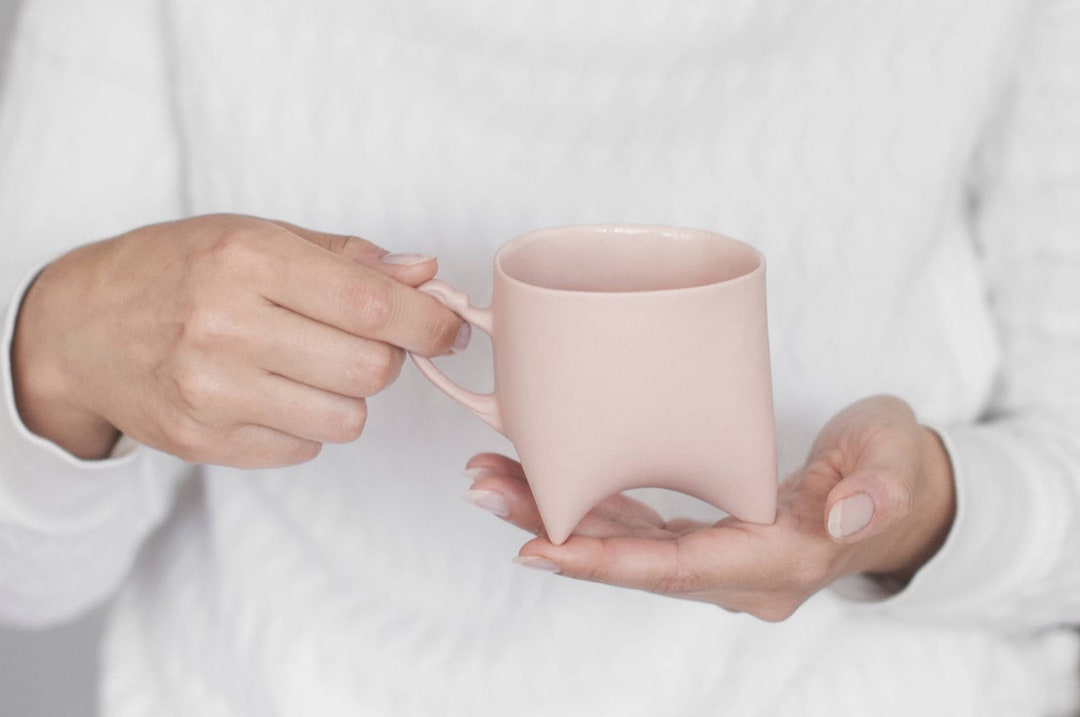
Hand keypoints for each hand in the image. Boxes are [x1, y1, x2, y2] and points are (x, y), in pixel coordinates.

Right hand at [12, 214, 465, 464]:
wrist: (79, 330)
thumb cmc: (175, 271)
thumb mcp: (255, 237)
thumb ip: (347, 257)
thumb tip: (424, 275)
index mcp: (248, 262)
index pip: (372, 303)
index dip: (429, 322)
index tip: (451, 329)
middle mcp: (227, 327)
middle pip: (371, 370)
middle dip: (389, 358)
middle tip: (367, 341)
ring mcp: (212, 392)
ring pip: (346, 419)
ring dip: (348, 395)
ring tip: (309, 366)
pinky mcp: (204, 442)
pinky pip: (304, 448)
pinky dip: (306, 424)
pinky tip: (273, 392)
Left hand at [464, 395, 954, 620]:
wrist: (899, 490)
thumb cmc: (895, 466)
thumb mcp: (896, 460)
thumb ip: (878, 487)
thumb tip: (840, 518)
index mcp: (782, 559)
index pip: (679, 571)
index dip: (606, 561)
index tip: (537, 546)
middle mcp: (740, 573)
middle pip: (632, 562)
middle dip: (553, 533)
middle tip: (483, 489)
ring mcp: (720, 559)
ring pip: (624, 545)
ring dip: (554, 517)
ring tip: (490, 479)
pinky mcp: (708, 535)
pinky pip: (637, 527)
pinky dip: (587, 506)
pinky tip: (541, 480)